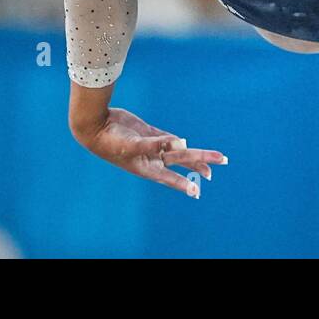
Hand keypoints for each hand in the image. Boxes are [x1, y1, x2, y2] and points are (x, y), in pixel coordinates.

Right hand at [79, 107, 227, 197]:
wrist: (96, 126)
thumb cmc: (111, 142)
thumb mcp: (134, 145)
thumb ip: (158, 144)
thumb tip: (182, 143)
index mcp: (148, 168)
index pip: (171, 178)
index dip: (184, 184)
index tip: (198, 192)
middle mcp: (153, 159)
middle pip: (183, 160)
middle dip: (202, 162)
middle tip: (223, 161)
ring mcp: (152, 146)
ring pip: (179, 151)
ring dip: (195, 154)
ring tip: (213, 160)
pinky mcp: (149, 133)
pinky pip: (167, 139)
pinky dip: (177, 141)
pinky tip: (186, 144)